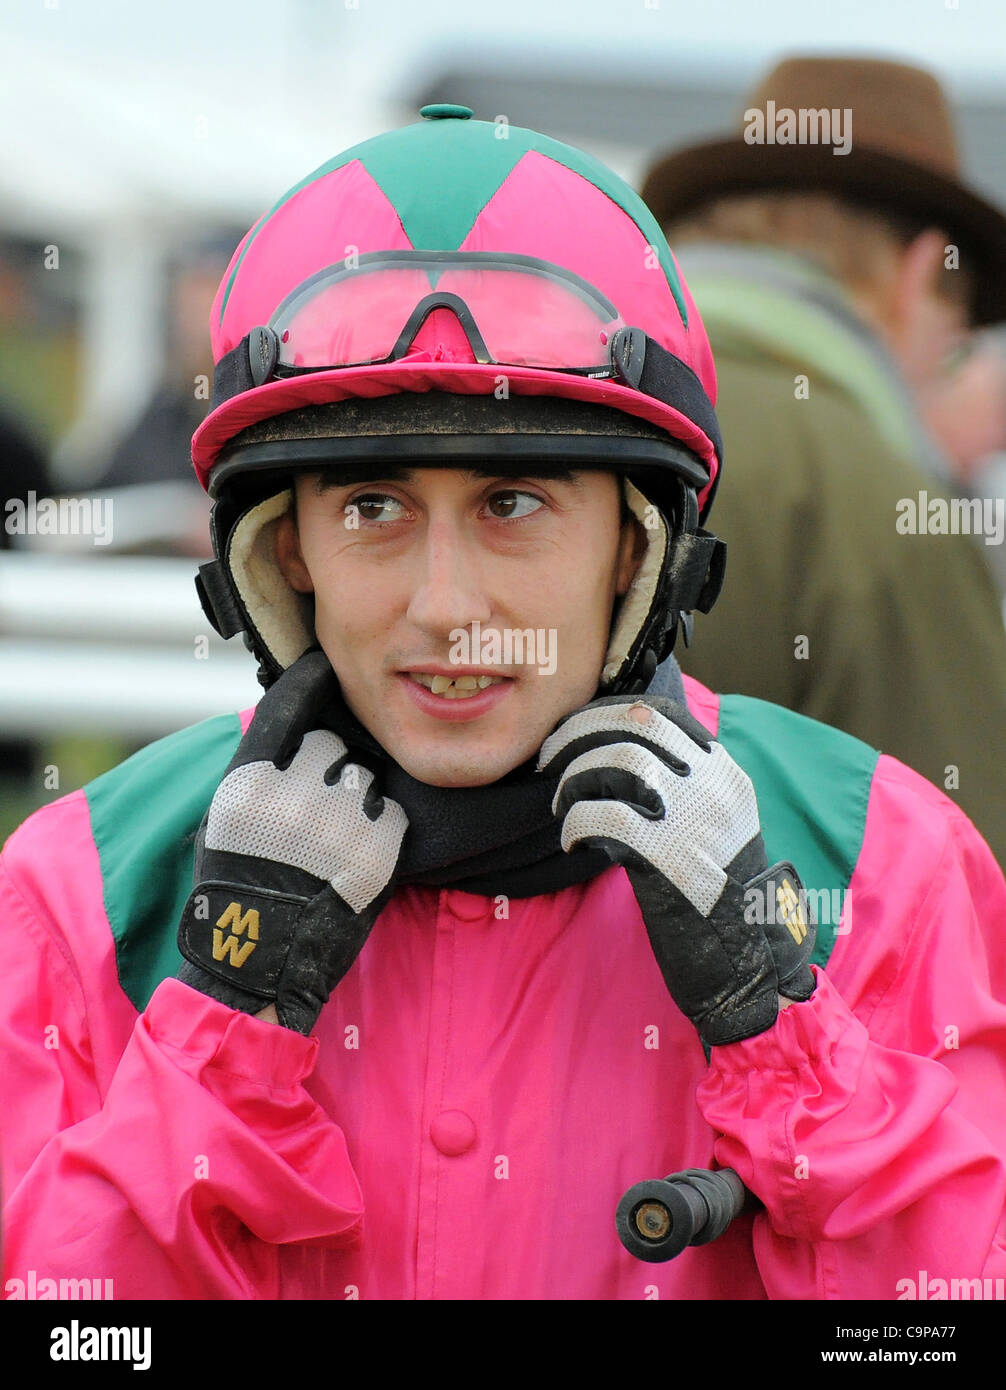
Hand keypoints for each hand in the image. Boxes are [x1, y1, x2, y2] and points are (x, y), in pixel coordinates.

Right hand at [176, 649, 408, 1034]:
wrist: (259, 959)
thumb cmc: (235, 888)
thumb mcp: (224, 817)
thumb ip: (259, 767)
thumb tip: (296, 725)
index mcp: (248, 781)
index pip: (288, 703)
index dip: (310, 682)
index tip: (323, 670)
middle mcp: (294, 795)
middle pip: (331, 744)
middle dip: (330, 764)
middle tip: (318, 802)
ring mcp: (339, 823)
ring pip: (364, 776)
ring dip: (357, 795)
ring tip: (335, 833)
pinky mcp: (378, 850)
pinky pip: (390, 812)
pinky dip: (379, 826)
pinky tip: (356, 851)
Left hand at [537, 695, 814, 1048]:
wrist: (745, 958)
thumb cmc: (715, 894)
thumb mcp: (712, 825)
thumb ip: (677, 786)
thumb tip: (608, 753)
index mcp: (722, 772)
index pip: (658, 714)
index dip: (605, 714)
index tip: (575, 732)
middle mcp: (713, 784)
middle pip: (634, 724)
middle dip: (579, 733)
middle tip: (549, 760)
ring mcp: (694, 817)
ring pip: (619, 761)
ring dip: (575, 778)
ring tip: (560, 805)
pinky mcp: (670, 855)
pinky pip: (605, 817)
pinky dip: (576, 823)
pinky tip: (572, 841)